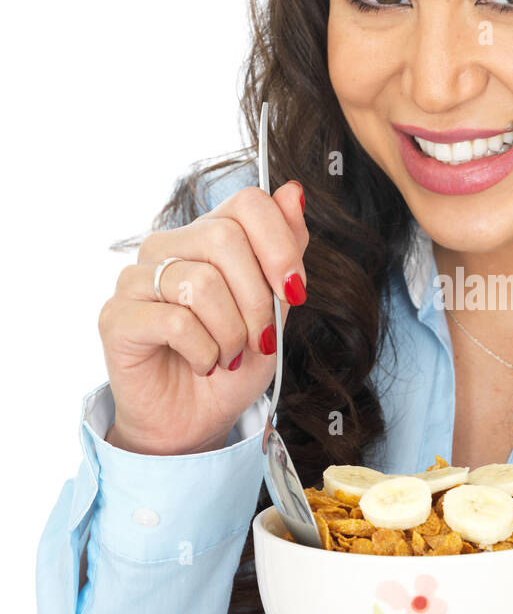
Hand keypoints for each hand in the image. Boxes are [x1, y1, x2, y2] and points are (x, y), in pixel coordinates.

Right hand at [98, 181, 307, 454]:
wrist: (196, 421)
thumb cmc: (234, 365)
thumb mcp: (276, 310)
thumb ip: (285, 252)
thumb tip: (293, 191)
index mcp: (207, 236)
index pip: (247, 202)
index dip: (280, 245)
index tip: (294, 291)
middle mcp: (168, 247)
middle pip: (225, 237)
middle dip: (258, 299)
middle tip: (260, 340)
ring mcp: (136, 279)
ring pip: (201, 282)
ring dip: (232, 333)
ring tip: (229, 356)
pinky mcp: (117, 316)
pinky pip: (176, 321)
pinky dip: (204, 352)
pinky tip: (203, 364)